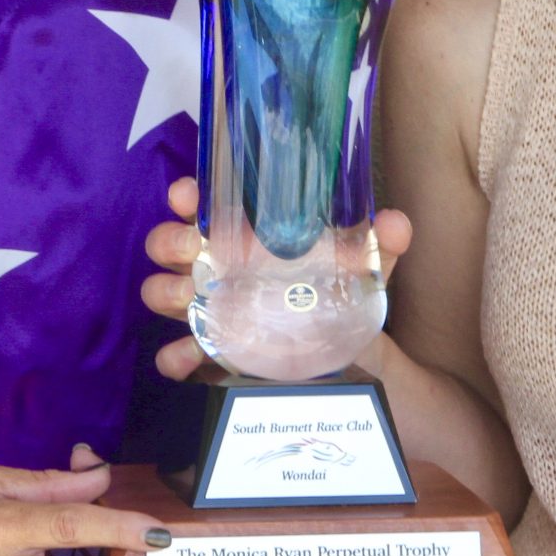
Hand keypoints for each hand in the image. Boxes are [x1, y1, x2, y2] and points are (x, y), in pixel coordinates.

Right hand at [140, 177, 411, 380]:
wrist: (349, 360)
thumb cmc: (340, 299)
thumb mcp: (365, 269)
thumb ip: (380, 245)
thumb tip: (395, 222)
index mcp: (244, 239)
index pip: (201, 205)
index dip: (185, 195)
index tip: (187, 195)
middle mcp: (217, 270)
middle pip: (166, 245)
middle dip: (169, 242)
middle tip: (194, 250)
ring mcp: (208, 311)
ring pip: (160, 292)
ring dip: (167, 293)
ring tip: (193, 301)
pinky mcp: (209, 354)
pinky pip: (173, 355)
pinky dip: (174, 356)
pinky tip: (191, 358)